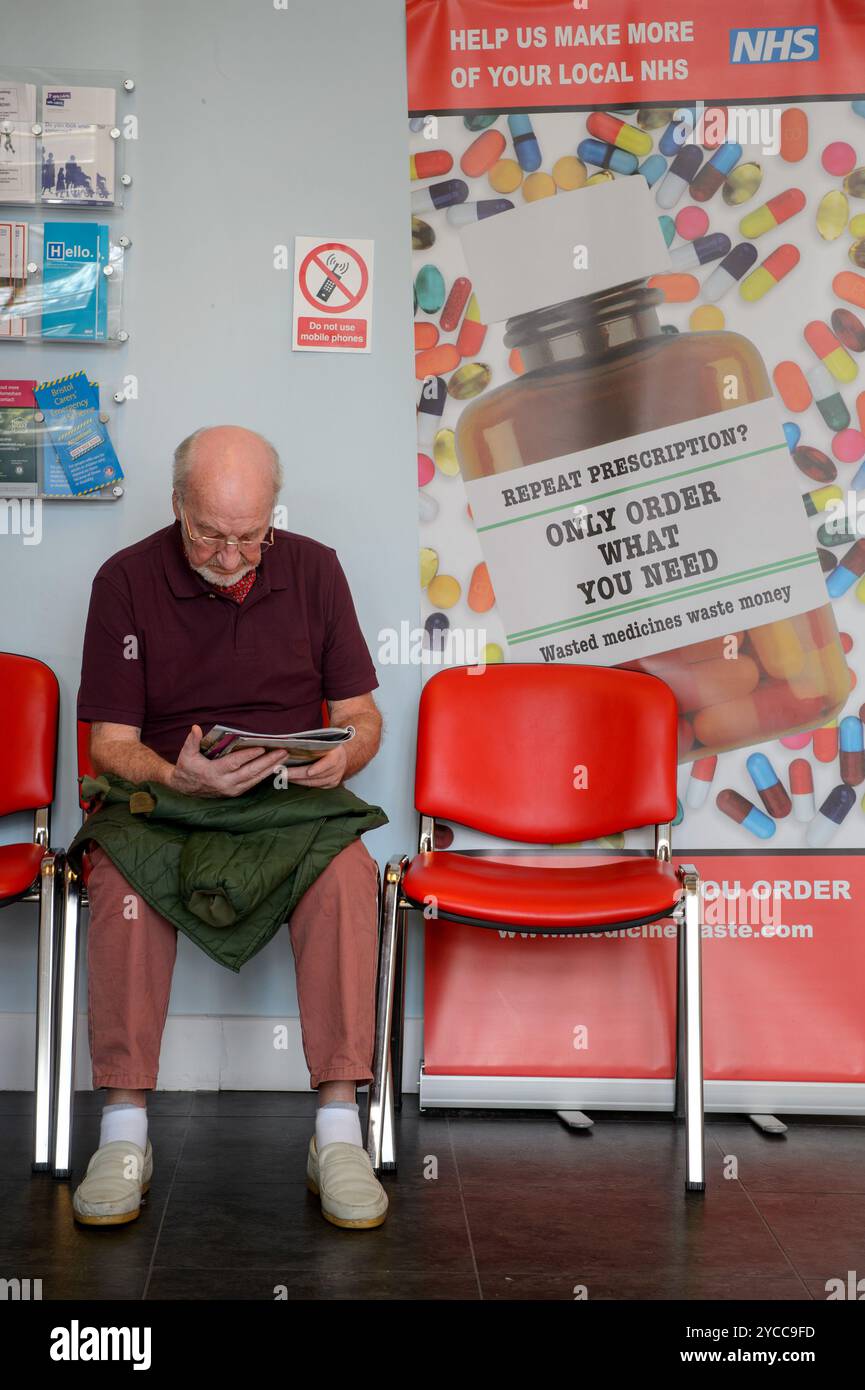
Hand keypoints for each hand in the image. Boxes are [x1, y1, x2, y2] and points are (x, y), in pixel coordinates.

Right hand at [170, 725, 288, 797]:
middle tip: (282, 752)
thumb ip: (192, 741)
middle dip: (268, 762)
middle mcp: (225, 783)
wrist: (184, 790)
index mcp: (213, 773)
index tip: (262, 748)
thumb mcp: (186, 754)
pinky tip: (275, 767)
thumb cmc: (187, 768)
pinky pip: (253, 783)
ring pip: (255, 779)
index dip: (248, 756)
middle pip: (250, 772)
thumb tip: (195, 728)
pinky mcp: (236, 792)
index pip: (234, 763)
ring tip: (283, 758)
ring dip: (271, 768)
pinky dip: (265, 775)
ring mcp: (232, 790)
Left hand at [274, 744, 347, 789]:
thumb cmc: (331, 746)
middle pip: (317, 775)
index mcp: (337, 754)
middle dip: (298, 774)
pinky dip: (303, 783)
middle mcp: (337, 768)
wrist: (343, 756)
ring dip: (298, 780)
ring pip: (315, 782)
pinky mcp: (331, 784)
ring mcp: (335, 778)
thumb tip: (293, 741)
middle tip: (283, 773)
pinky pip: (316, 786)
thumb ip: (314, 742)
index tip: (309, 772)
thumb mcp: (326, 740)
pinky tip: (292, 780)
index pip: (329, 763)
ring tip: (283, 777)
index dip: (319, 768)